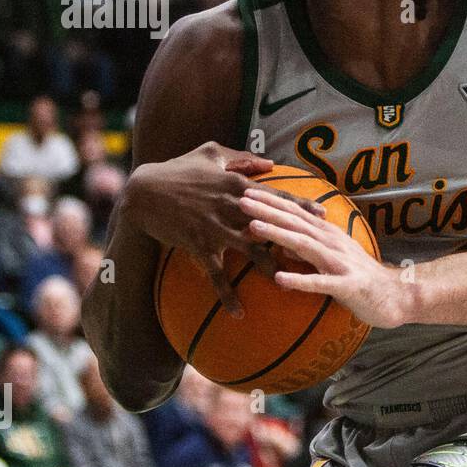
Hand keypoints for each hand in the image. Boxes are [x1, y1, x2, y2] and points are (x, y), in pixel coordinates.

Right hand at [125, 143, 323, 315]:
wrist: (142, 192)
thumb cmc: (177, 169)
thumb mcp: (209, 153)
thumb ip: (242, 157)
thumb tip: (271, 163)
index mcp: (237, 183)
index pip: (277, 197)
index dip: (302, 207)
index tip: (324, 217)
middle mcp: (231, 206)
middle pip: (272, 225)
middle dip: (297, 239)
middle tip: (319, 254)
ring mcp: (215, 227)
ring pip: (251, 250)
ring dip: (270, 268)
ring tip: (289, 285)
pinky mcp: (198, 245)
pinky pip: (216, 274)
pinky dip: (227, 295)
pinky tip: (239, 312)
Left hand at [239, 187, 405, 326]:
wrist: (396, 295)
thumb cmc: (360, 277)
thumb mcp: (331, 259)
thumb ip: (306, 250)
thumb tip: (280, 244)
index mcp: (328, 235)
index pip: (295, 213)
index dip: (271, 201)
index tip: (246, 190)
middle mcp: (333, 243)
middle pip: (296, 223)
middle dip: (268, 210)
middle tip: (241, 199)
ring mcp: (340, 263)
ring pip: (304, 245)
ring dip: (278, 235)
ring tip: (253, 228)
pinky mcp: (347, 285)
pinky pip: (320, 283)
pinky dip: (300, 280)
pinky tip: (279, 279)